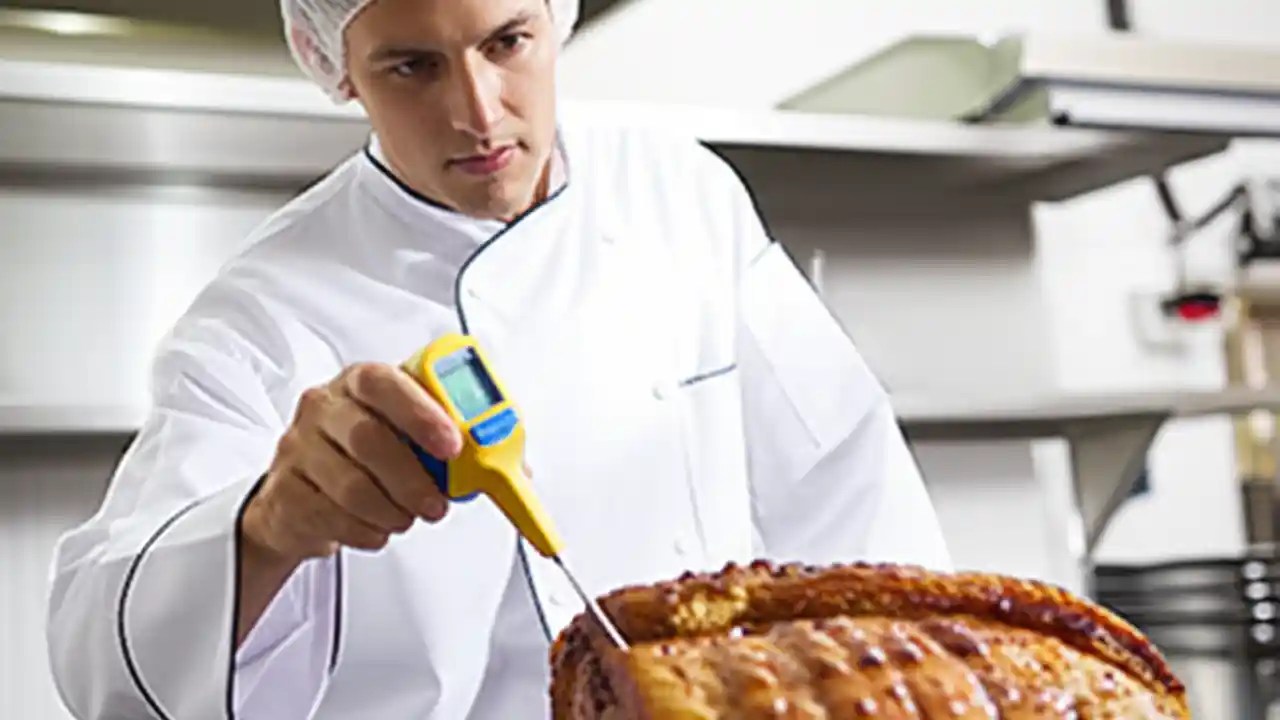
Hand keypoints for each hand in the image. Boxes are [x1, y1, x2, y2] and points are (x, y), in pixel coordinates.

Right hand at [243, 362, 462, 563]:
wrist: (302, 494)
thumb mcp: (406, 437)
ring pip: (351, 486)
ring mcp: (297, 447)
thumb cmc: (365, 458)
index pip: (385, 384)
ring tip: (406, 517)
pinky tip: (376, 527)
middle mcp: (323, 408)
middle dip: (412, 479)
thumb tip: (504, 467)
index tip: (452, 446)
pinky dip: (364, 531)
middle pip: (368, 438)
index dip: (422, 414)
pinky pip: (330, 517)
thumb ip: (449, 444)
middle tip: (436, 504)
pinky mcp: (283, 491)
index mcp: (360, 383)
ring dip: (391, 511)